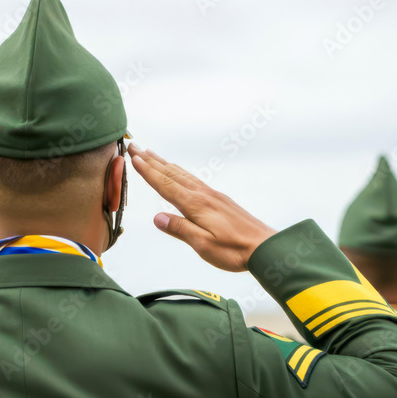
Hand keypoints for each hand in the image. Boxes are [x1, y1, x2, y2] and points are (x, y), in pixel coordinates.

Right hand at [128, 144, 275, 271]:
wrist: (263, 246)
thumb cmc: (234, 249)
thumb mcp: (203, 244)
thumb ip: (180, 229)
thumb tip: (158, 217)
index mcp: (195, 205)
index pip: (165, 185)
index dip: (147, 172)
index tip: (133, 158)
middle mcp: (202, 195)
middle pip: (172, 174)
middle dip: (151, 161)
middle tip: (135, 147)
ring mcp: (212, 195)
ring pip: (183, 175)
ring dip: (165, 164)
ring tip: (152, 154)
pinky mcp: (219, 200)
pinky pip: (194, 180)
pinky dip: (181, 172)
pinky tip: (179, 173)